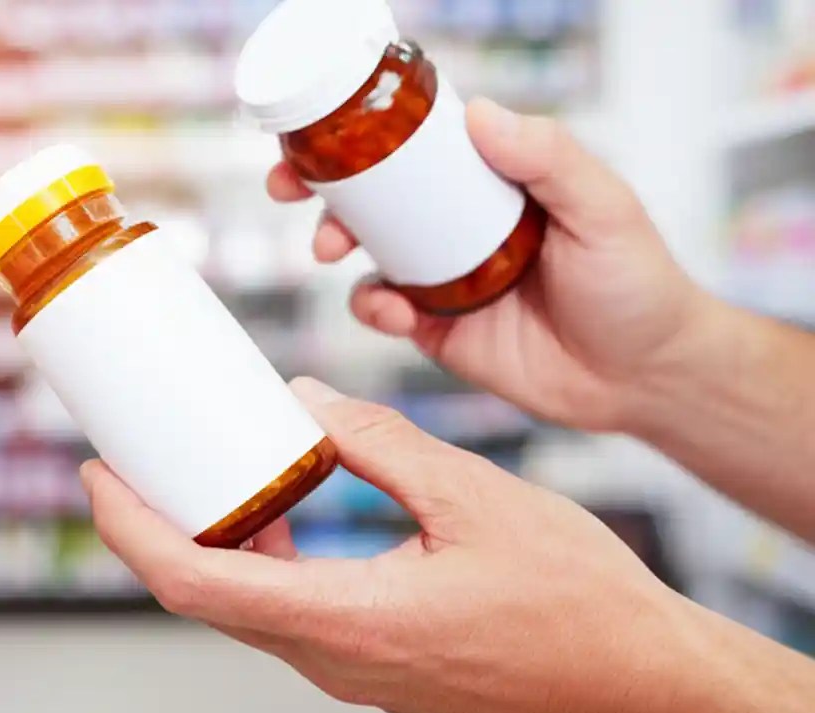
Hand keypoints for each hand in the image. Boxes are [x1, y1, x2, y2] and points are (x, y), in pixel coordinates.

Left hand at [81, 379, 753, 712]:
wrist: (640, 685)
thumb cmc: (578, 603)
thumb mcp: (479, 498)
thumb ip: (384, 444)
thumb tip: (309, 399)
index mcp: (350, 619)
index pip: (195, 581)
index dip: (129, 526)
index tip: (96, 473)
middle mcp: (334, 658)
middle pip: (203, 593)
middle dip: (149, 525)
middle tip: (128, 456)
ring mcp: (351, 669)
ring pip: (243, 603)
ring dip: (205, 538)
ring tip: (194, 468)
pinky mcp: (372, 663)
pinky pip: (287, 611)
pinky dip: (258, 557)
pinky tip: (278, 506)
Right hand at [269, 98, 713, 432]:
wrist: (643, 378)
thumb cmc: (637, 284)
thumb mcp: (602, 208)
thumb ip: (548, 158)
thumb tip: (480, 113)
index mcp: (492, 182)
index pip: (418, 145)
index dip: (363, 135)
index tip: (322, 130)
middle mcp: (457, 225)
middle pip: (373, 195)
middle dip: (321, 187)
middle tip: (289, 186)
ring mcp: (442, 277)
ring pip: (365, 251)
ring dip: (333, 242)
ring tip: (331, 251)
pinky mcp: (435, 330)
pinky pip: (382, 311)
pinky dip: (370, 306)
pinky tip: (389, 310)